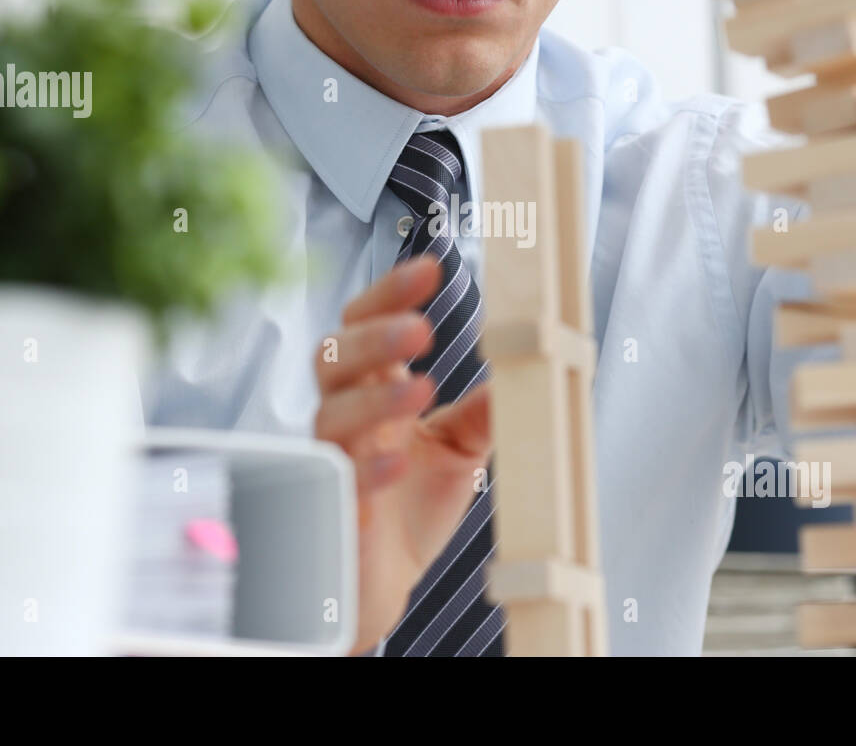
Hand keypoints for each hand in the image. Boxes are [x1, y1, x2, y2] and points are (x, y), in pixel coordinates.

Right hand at [314, 255, 491, 653]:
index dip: (390, 294)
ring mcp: (333, 463)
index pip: (366, 324)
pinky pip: (336, 484)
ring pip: (330, 415)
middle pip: (333, 358)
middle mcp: (347, 419)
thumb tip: (525, 364)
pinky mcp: (331, 512)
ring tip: (419, 390)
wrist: (381, 584)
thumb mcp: (460, 450)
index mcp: (375, 392)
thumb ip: (483, 410)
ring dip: (374, 400)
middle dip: (373, 339)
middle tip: (420, 331)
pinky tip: (395, 462)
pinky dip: (365, 469)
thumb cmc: (406, 509)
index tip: (430, 270)